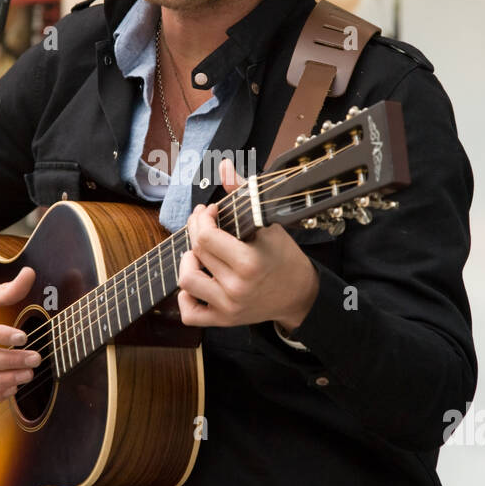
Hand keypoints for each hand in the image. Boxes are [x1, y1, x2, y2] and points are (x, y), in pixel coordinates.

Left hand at [177, 159, 319, 330]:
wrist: (299, 294)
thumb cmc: (283, 255)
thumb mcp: (267, 222)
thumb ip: (242, 192)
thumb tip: (223, 165)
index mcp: (249, 262)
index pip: (206, 236)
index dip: (202, 218)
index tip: (211, 211)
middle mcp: (237, 287)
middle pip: (196, 252)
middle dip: (195, 230)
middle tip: (205, 223)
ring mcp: (229, 307)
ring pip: (186, 281)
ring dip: (187, 261)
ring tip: (200, 253)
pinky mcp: (224, 320)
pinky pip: (189, 314)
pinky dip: (185, 298)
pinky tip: (197, 281)